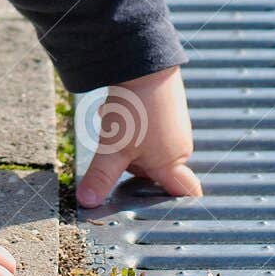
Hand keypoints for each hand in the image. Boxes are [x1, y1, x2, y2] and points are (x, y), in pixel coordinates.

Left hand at [76, 65, 200, 206]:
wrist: (144, 62)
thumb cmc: (136, 110)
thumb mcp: (113, 149)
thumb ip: (101, 177)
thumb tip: (88, 203)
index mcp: (172, 162)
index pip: (186, 192)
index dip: (178, 205)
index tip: (165, 212)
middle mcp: (178, 145)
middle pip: (155, 171)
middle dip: (133, 167)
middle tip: (116, 158)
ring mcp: (173, 124)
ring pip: (145, 146)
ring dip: (126, 143)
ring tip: (116, 128)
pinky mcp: (165, 105)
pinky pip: (143, 125)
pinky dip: (128, 123)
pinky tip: (116, 112)